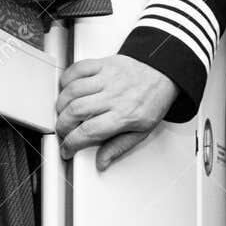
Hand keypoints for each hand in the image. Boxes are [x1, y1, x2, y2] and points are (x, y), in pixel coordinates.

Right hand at [56, 54, 178, 171]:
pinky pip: (77, 69)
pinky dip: (66, 80)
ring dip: (61, 104)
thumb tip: (102, 162)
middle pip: (75, 111)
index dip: (71, 143)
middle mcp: (115, 96)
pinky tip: (67, 90)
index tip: (66, 150)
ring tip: (63, 113)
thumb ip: (119, 146)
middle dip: (62, 125)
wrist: (165, 74)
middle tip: (63, 132)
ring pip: (72, 91)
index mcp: (125, 115)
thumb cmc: (154, 101)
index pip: (89, 132)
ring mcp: (108, 78)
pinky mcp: (103, 64)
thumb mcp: (142, 130)